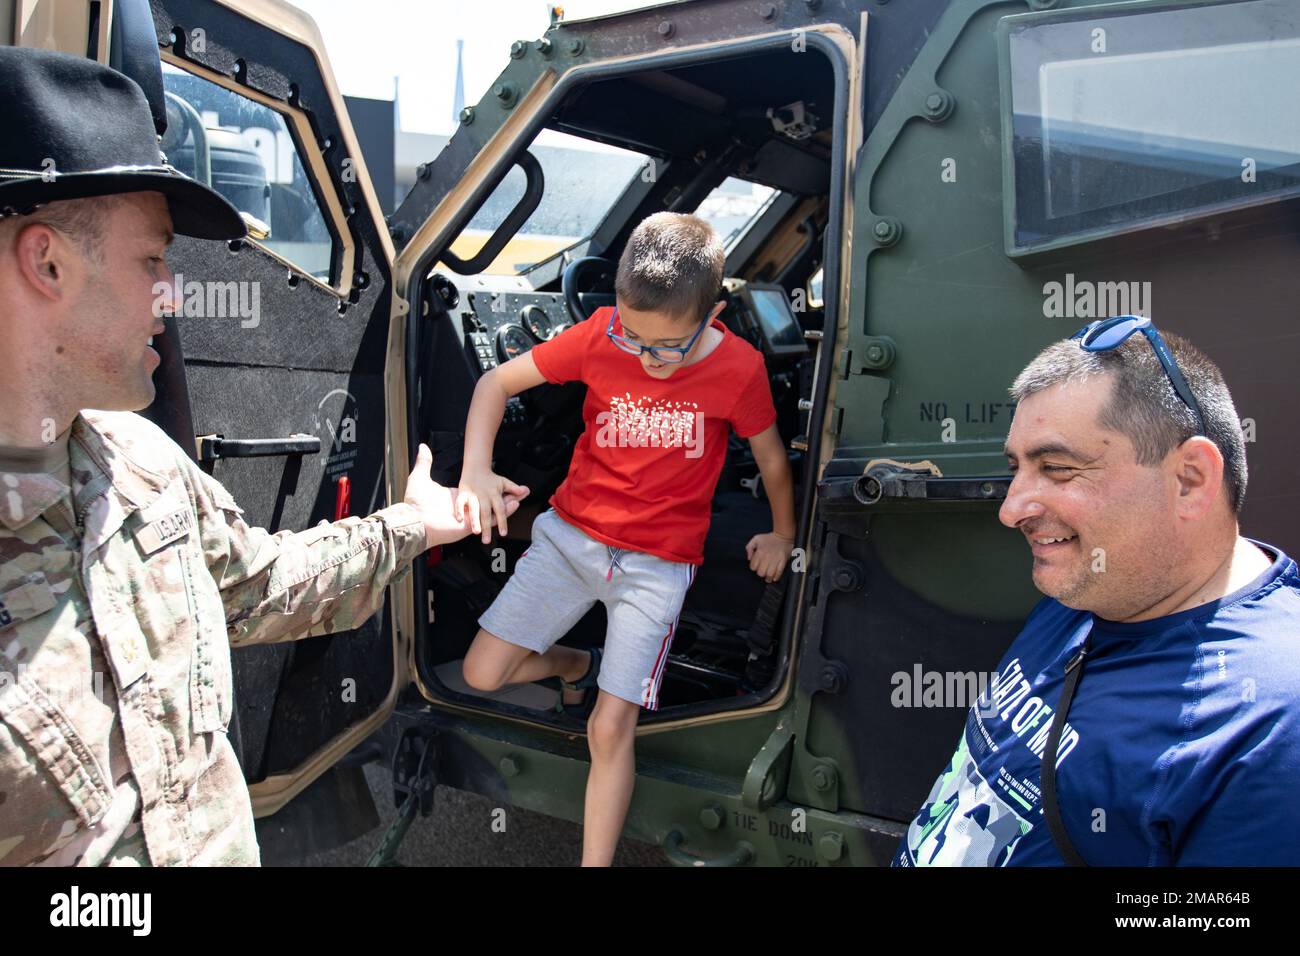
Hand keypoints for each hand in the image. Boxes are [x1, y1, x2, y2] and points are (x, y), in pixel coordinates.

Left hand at [403, 444, 521, 547]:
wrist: (414, 520)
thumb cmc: (415, 503)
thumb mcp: (420, 477)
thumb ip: (424, 462)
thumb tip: (423, 446)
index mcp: (457, 498)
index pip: (479, 492)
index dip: (491, 487)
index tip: (501, 482)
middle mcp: (465, 509)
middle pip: (489, 502)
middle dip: (505, 497)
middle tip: (519, 492)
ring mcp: (468, 519)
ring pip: (492, 511)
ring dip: (507, 506)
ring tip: (519, 499)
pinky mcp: (470, 527)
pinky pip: (489, 519)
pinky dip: (501, 514)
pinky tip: (513, 506)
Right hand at [455, 463, 530, 544]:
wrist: (475, 468)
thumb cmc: (491, 479)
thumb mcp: (503, 483)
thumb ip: (514, 489)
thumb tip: (527, 491)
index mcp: (494, 494)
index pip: (500, 509)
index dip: (502, 522)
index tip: (504, 534)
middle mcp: (484, 496)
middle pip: (486, 512)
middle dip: (486, 527)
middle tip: (487, 540)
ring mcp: (473, 494)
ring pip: (473, 508)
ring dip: (474, 520)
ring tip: (476, 532)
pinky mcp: (463, 493)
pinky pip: (460, 502)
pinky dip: (459, 510)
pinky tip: (460, 519)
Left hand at [746, 532, 792, 582]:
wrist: (783, 535)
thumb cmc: (769, 538)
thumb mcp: (756, 539)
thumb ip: (749, 548)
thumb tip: (749, 558)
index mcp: (760, 552)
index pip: (753, 567)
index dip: (754, 568)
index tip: (756, 566)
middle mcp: (767, 557)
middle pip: (761, 572)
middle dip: (761, 573)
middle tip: (762, 572)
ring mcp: (776, 559)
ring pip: (770, 574)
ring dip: (768, 578)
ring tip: (768, 578)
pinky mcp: (783, 561)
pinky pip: (779, 572)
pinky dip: (776, 577)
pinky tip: (774, 578)